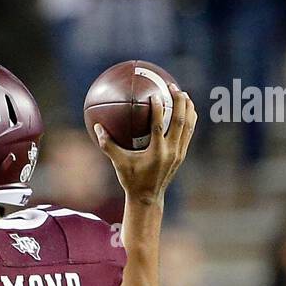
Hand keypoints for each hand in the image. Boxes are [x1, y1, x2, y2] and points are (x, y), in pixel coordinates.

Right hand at [94, 90, 196, 207]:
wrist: (147, 198)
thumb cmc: (131, 180)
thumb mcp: (119, 164)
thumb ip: (108, 145)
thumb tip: (97, 127)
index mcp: (156, 153)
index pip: (159, 126)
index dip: (158, 109)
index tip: (155, 94)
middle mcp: (170, 152)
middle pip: (179, 122)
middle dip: (178, 102)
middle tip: (173, 87)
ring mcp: (178, 153)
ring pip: (188, 126)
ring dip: (187, 108)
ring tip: (183, 94)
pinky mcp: (181, 155)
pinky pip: (188, 133)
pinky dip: (189, 119)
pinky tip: (186, 109)